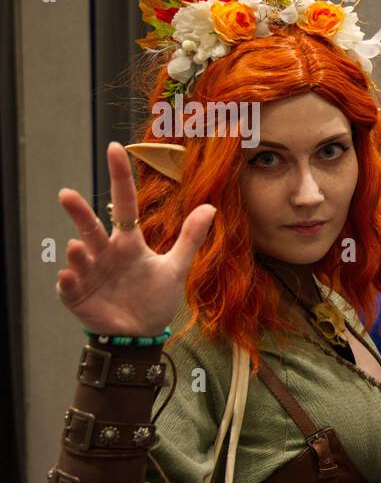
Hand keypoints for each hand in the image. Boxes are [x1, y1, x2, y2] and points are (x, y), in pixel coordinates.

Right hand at [55, 142, 215, 335]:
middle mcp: (106, 254)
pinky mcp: (79, 296)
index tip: (116, 149)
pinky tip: (68, 276)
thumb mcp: (175, 268)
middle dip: (78, 212)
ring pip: (80, 257)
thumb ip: (190, 238)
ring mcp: (90, 274)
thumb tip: (211, 207)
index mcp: (129, 244)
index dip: (121, 177)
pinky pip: (69, 287)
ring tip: (78, 246)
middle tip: (67, 194)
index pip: (124, 204)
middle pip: (92, 228)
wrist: (141, 333)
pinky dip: (68, 281)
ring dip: (78, 252)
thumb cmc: (154, 298)